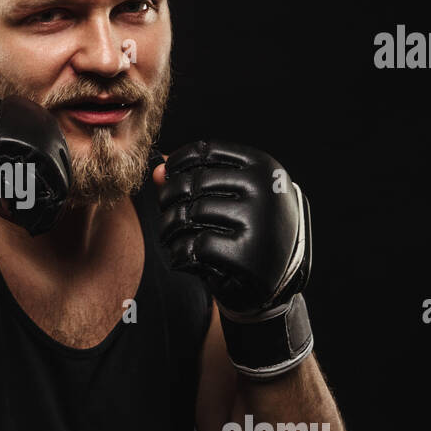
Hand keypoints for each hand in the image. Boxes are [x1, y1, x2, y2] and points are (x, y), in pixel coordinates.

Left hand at [152, 140, 310, 314]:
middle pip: (191, 183)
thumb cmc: (244, 229)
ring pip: (189, 214)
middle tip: (168, 217)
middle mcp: (264, 188)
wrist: (274, 279)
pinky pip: (194, 246)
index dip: (176, 166)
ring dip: (171, 230)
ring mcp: (258, 219)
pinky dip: (182, 254)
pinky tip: (188, 259)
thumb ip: (191, 177)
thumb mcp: (227, 197)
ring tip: (174, 239)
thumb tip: (156, 169)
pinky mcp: (246, 253)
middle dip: (168, 201)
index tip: (168, 182)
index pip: (204, 151)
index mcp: (262, 166)